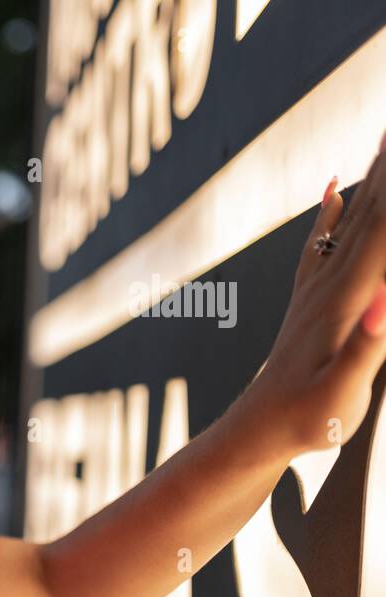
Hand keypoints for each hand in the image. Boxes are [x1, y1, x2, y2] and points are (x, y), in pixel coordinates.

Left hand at [244, 133, 385, 458]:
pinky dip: (334, 210)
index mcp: (349, 298)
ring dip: (374, 172)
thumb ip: (368, 347)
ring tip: (384, 131)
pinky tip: (333, 185)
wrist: (256, 432)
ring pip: (355, 217)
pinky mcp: (310, 299)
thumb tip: (385, 303)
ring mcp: (318, 287)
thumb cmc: (305, 420)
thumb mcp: (342, 393)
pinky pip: (326, 242)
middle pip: (374, 207)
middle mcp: (332, 282)